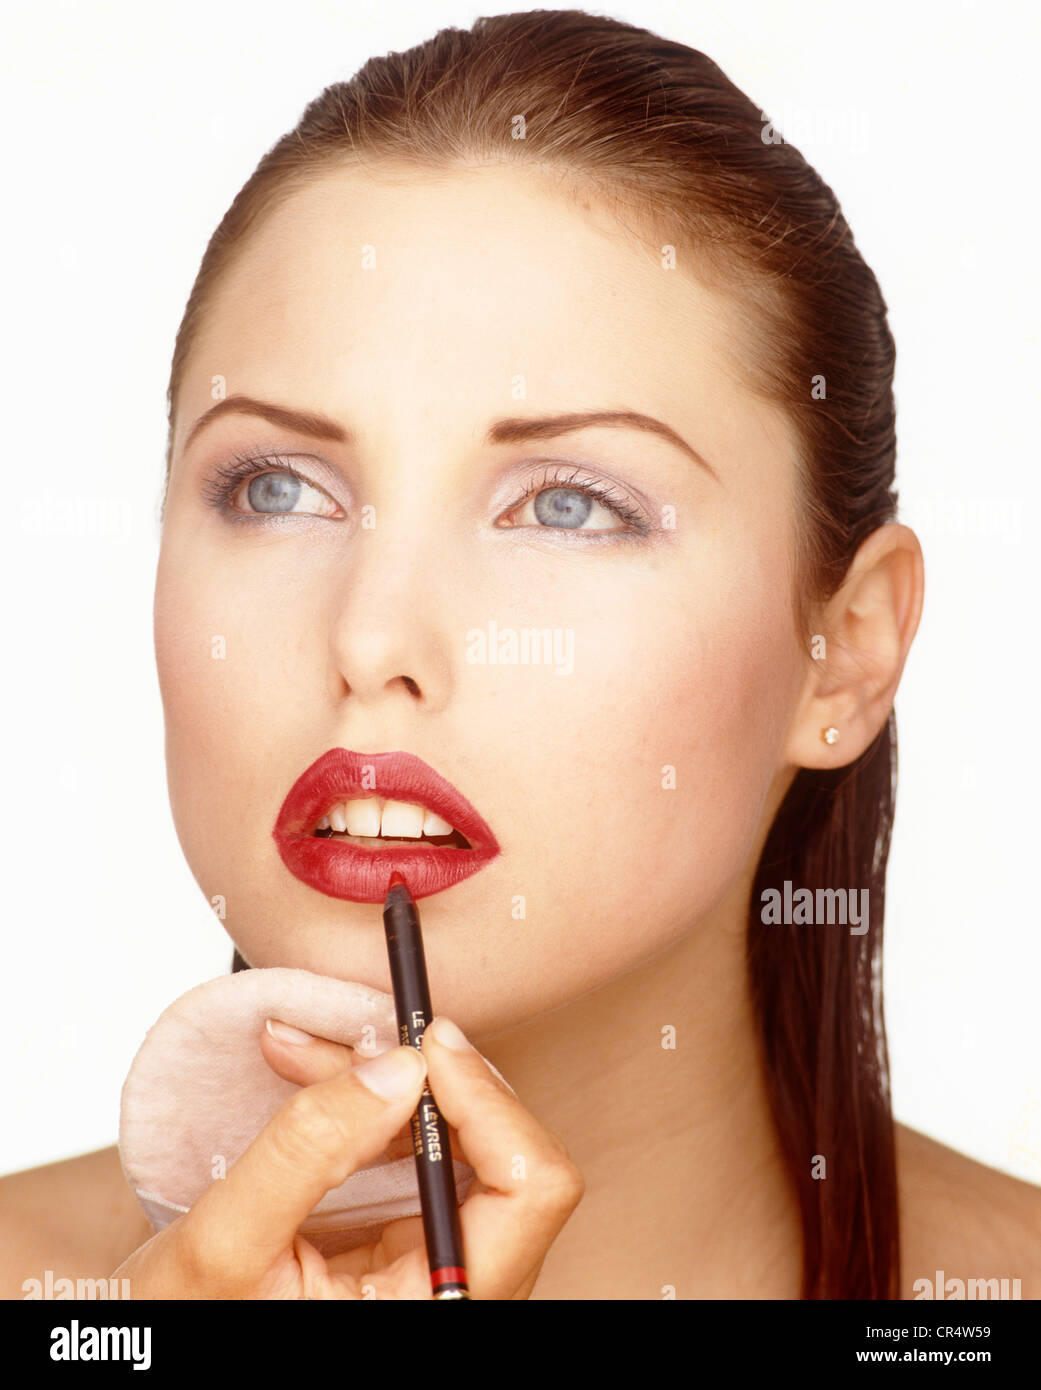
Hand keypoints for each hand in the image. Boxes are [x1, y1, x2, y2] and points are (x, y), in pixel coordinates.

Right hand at [112, 1016, 583, 1298]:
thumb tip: (398, 1067)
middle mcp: (463, 1291)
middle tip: (358, 1036)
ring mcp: (447, 1266)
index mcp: (436, 1311)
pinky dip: (380, 1107)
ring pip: (465, 1143)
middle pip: (506, 1154)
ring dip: (393, 1085)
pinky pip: (428, 1155)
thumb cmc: (185, 1315)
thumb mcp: (226, 1241)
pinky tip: (323, 1079)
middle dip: (428, 1080)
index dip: (488, 1103)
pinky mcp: (418, 1241)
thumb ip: (310, 1152)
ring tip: (309, 1052)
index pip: (531, 1192)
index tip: (426, 1046)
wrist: (163, 1342)